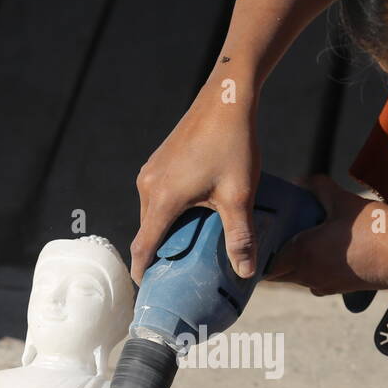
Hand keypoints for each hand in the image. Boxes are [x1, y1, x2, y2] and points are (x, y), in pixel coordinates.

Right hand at [131, 84, 259, 282]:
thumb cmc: (232, 145)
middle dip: (161, 253)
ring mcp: (152, 171)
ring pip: (154, 213)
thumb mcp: (239, 196)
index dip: (142, 270)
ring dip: (167, 231)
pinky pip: (159, 195)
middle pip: (149, 231)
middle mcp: (149, 186)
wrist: (226, 99)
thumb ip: (240, 237)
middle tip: (180, 274)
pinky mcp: (159, 161)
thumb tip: (245, 273)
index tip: (147, 288)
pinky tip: (193, 216)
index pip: (143, 246)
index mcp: (163, 199)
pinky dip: (170, 212)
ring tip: (190, 248)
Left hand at [265, 175, 387, 295]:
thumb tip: (303, 180)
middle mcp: (307, 276)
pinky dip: (314, 266)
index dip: (260, 250)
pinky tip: (325, 246)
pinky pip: (317, 279)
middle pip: (279, 271)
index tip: (261, 234)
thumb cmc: (376, 230)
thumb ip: (320, 188)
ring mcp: (324, 285)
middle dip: (276, 253)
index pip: (265, 263)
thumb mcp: (346, 201)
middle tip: (279, 231)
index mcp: (301, 254)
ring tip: (302, 235)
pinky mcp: (340, 289)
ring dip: (296, 260)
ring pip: (298, 275)